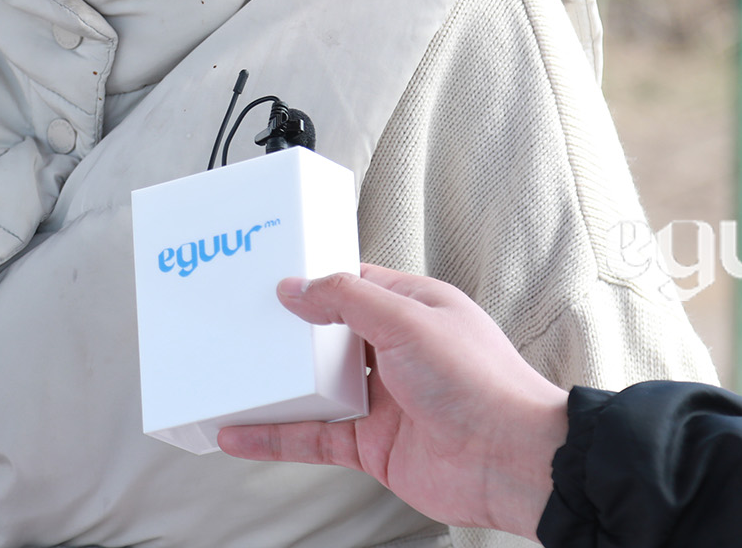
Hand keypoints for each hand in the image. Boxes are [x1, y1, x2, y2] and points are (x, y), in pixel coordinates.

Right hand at [216, 265, 568, 539]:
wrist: (512, 461)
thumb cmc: (483, 383)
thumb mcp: (409, 319)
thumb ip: (347, 300)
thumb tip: (297, 289)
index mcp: (413, 310)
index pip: (353, 285)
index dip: (313, 282)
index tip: (270, 279)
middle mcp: (396, 354)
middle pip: (327, 339)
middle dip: (286, 335)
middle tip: (239, 324)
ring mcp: (383, 402)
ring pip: (315, 390)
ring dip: (275, 387)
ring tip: (229, 377)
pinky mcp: (373, 447)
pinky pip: (313, 437)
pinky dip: (276, 437)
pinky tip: (243, 433)